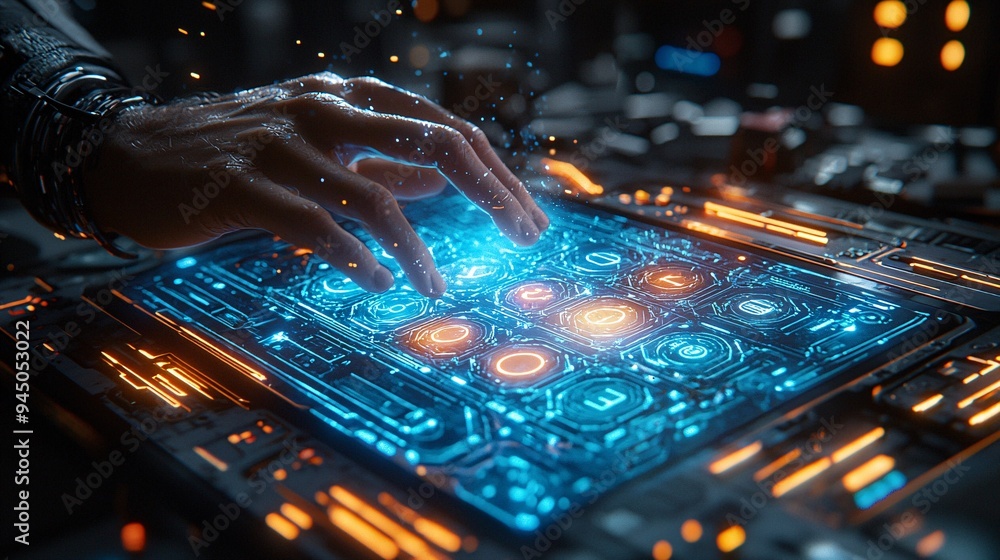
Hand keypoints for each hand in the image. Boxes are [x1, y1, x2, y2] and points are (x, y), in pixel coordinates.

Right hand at [84, 72, 548, 296]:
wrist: (129, 155)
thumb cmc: (233, 150)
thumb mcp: (317, 141)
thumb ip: (381, 158)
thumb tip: (444, 179)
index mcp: (348, 96)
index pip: (443, 127)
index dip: (494, 173)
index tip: (525, 218)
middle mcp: (325, 110)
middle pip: (433, 143)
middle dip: (490, 194)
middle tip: (524, 237)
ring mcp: (285, 146)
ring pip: (377, 197)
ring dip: (418, 250)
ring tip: (436, 286)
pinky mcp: (246, 188)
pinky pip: (317, 228)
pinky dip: (356, 260)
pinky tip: (378, 283)